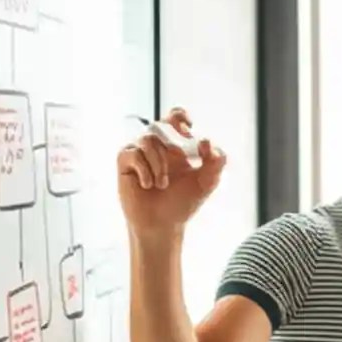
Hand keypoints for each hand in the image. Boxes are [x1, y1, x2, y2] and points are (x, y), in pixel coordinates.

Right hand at [116, 107, 226, 238]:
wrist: (162, 224)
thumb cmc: (182, 203)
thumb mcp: (206, 182)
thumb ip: (216, 162)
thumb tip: (206, 141)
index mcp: (177, 146)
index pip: (175, 118)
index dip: (180, 116)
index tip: (188, 127)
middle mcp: (158, 146)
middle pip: (160, 124)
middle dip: (170, 133)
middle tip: (179, 152)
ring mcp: (140, 153)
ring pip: (148, 140)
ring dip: (159, 162)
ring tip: (162, 184)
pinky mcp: (125, 162)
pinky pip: (134, 153)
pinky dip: (145, 169)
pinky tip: (148, 185)